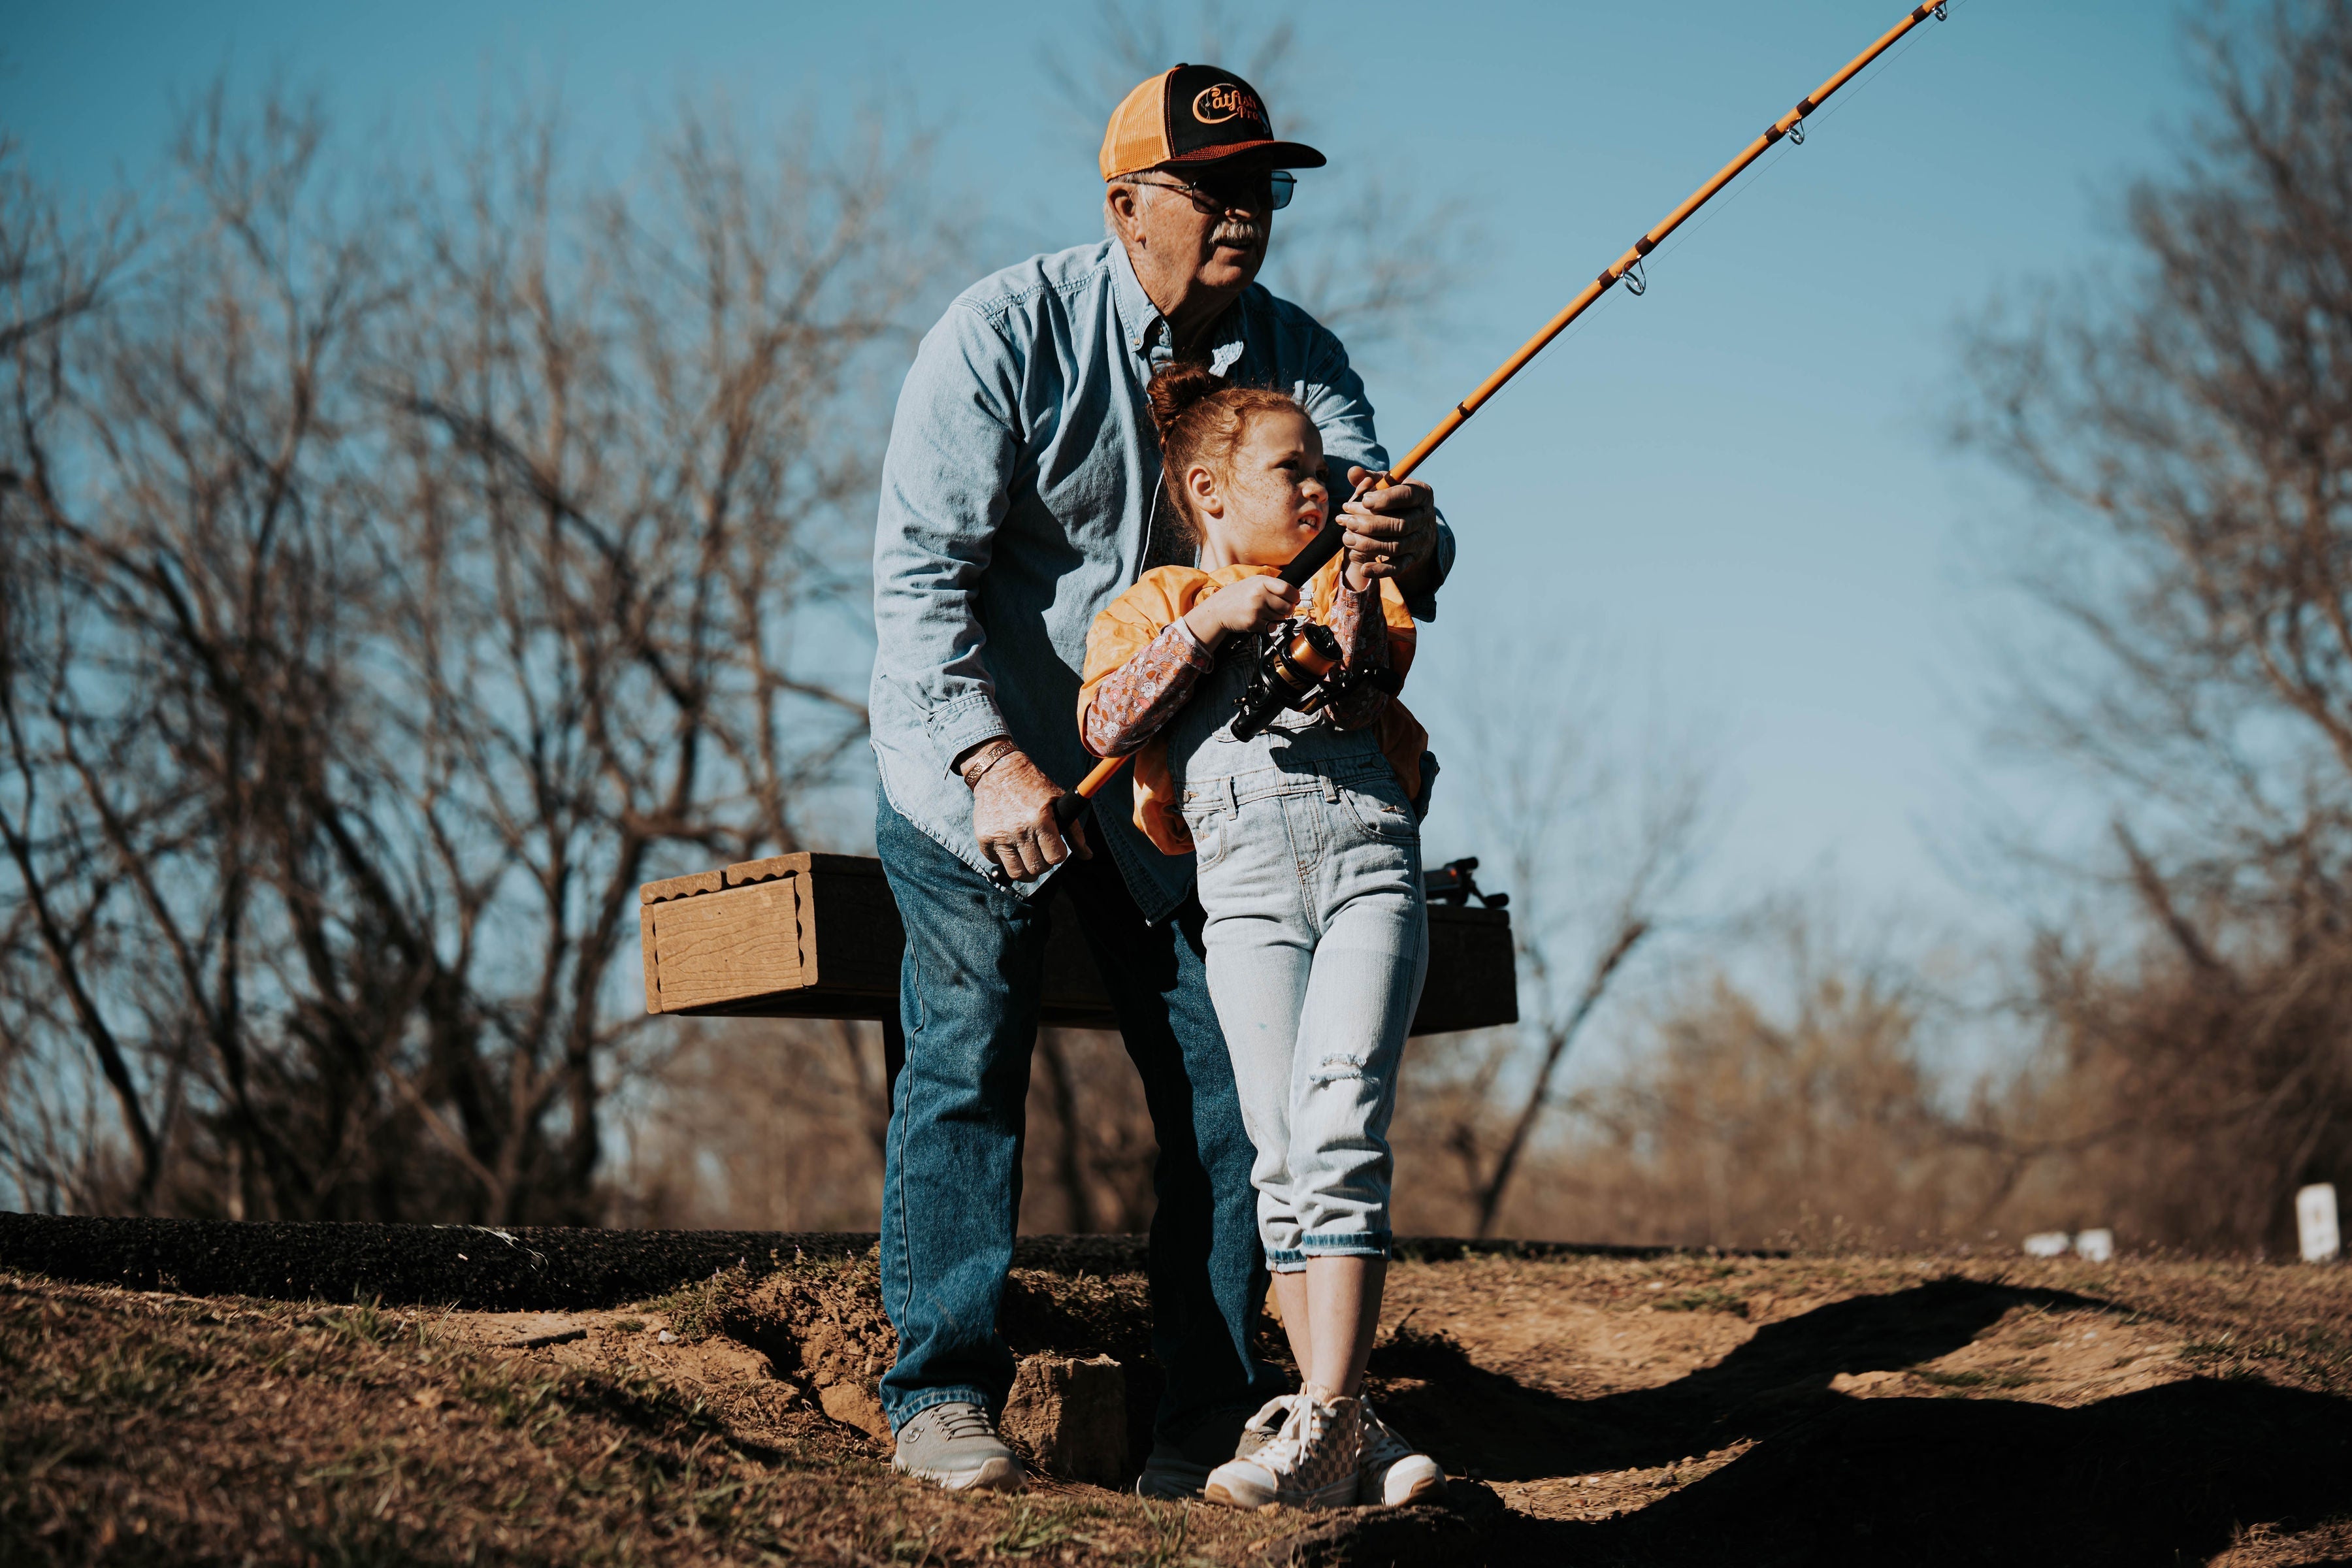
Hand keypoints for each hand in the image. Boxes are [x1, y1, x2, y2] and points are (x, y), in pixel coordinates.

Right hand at [967, 747, 1088, 880]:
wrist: (999, 771)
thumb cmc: (1034, 786)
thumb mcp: (1059, 801)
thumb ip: (1074, 831)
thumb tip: (1087, 856)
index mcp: (1041, 819)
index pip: (1056, 857)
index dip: (1058, 855)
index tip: (1054, 848)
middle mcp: (1019, 829)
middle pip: (1037, 868)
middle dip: (1043, 864)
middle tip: (1041, 853)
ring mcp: (999, 835)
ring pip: (1017, 872)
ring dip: (1026, 870)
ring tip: (1028, 859)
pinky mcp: (983, 837)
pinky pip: (997, 862)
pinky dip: (1005, 859)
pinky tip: (1010, 846)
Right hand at [1183, 576, 1298, 645]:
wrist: (1218, 609)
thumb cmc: (1237, 596)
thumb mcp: (1254, 583)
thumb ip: (1272, 586)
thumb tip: (1294, 595)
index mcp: (1261, 582)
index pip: (1288, 589)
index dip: (1294, 596)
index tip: (1294, 599)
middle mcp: (1259, 594)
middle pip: (1287, 606)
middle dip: (1286, 610)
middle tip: (1278, 609)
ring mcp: (1256, 609)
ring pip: (1280, 618)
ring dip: (1276, 618)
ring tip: (1263, 613)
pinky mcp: (1253, 622)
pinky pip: (1271, 627)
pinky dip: (1268, 626)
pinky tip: (1258, 620)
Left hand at [1340, 468, 1438, 591]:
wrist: (1415, 526)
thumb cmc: (1395, 499)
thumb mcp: (1385, 485)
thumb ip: (1368, 478)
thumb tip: (1353, 472)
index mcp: (1422, 494)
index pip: (1407, 496)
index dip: (1385, 499)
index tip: (1364, 501)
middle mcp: (1425, 518)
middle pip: (1399, 524)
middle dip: (1369, 524)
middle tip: (1346, 520)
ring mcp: (1420, 540)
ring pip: (1395, 546)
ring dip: (1368, 543)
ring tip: (1346, 537)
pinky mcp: (1413, 559)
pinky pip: (1398, 567)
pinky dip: (1381, 570)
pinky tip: (1364, 568)